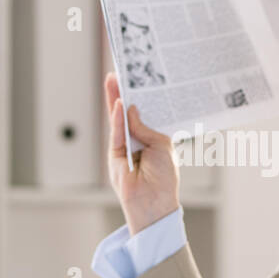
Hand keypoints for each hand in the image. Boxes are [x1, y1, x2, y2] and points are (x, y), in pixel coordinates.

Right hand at [104, 71, 179, 233]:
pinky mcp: (114, 156)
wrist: (155, 204)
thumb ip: (145, 128)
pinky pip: (115, 133)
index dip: (138, 99)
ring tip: (114, 79)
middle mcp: (136, 142)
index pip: (142, 115)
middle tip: (117, 74)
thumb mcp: (161, 146)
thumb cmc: (164, 178)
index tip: (135, 80)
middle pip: (126, 114)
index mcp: (151, 140)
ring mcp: (123, 149)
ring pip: (117, 120)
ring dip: (115, 100)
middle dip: (121, 94)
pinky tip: (119, 103)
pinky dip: (117, 118)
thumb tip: (130, 109)